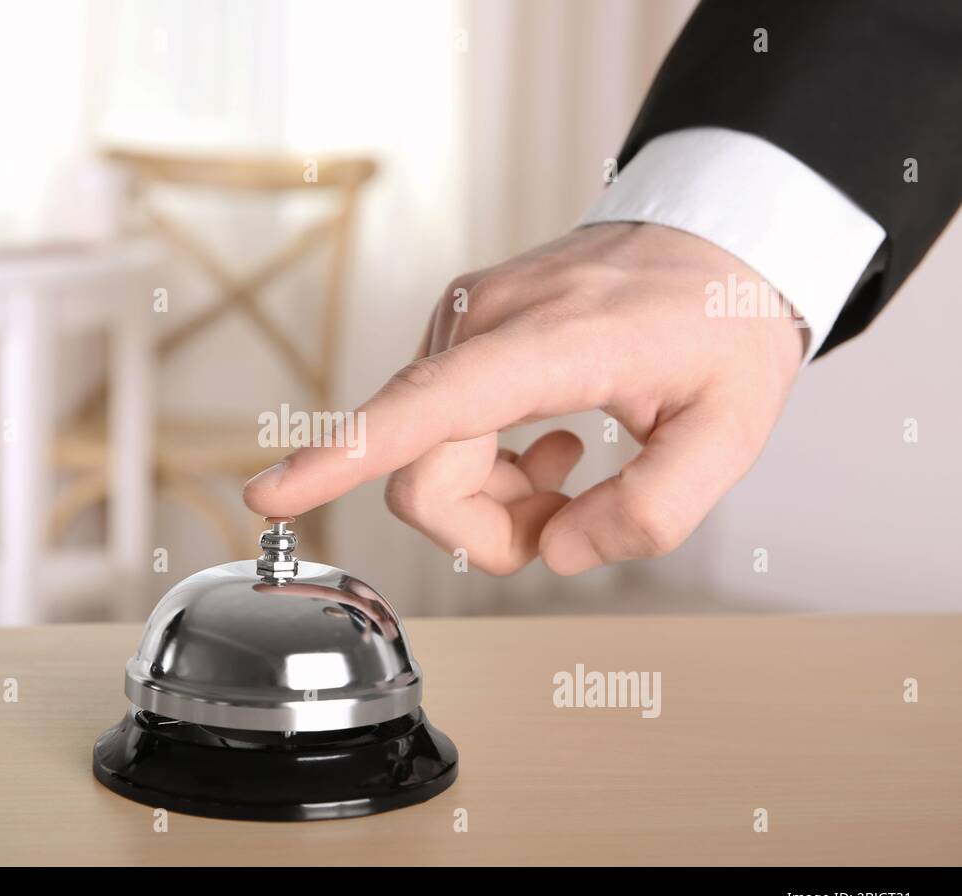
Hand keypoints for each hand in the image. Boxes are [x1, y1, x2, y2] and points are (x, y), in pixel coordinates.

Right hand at [244, 222, 804, 574]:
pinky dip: (482, 463)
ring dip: (489, 497)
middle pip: (418, 470)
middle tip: (570, 517)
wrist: (714, 239)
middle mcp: (483, 322)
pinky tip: (545, 441)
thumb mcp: (730, 433)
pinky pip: (432, 428)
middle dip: (483, 528)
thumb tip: (556, 551)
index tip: (268, 495)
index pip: (425, 408)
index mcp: (550, 340)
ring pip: (421, 457)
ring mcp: (462, 322)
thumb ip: (651, 514)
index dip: (340, 460)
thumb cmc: (720, 326)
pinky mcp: (456, 333)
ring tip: (566, 469)